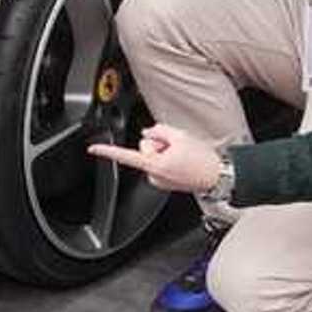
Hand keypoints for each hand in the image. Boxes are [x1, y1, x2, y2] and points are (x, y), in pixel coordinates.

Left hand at [87, 124, 223, 192]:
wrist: (219, 176)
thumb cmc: (203, 160)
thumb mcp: (180, 136)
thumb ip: (158, 130)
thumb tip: (148, 132)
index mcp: (155, 165)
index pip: (126, 155)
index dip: (108, 151)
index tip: (92, 149)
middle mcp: (154, 175)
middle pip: (144, 148)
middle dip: (157, 143)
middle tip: (176, 146)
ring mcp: (159, 180)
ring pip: (152, 155)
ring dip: (165, 151)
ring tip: (183, 155)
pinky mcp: (165, 181)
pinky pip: (159, 162)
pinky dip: (168, 158)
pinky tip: (182, 161)